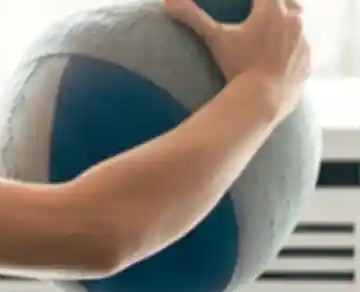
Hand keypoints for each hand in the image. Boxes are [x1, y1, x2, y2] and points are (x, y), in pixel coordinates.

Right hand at [164, 0, 311, 116]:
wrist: (262, 100)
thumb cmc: (238, 66)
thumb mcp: (215, 39)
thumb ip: (193, 17)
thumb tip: (167, 1)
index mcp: (273, 10)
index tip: (248, 2)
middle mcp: (293, 21)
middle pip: (289, 2)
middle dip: (277, 3)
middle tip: (262, 9)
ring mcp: (303, 43)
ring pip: (298, 26)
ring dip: (287, 26)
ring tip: (272, 35)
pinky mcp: (307, 63)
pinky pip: (302, 51)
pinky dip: (292, 51)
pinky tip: (280, 59)